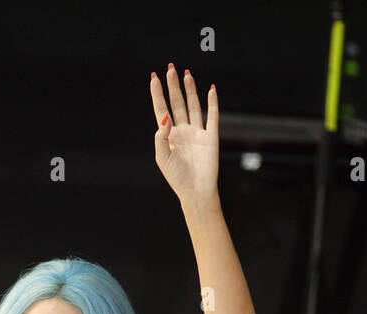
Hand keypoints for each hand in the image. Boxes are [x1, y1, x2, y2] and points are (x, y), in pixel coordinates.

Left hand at [150, 63, 218, 208]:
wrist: (196, 191)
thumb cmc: (177, 177)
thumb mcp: (162, 157)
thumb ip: (161, 136)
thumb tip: (164, 115)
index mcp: (168, 136)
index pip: (161, 109)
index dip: (158, 94)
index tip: (154, 78)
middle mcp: (182, 130)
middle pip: (177, 102)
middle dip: (173, 86)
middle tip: (170, 68)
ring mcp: (197, 132)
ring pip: (192, 105)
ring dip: (190, 89)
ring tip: (186, 73)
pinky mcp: (211, 136)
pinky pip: (212, 116)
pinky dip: (212, 103)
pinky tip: (210, 89)